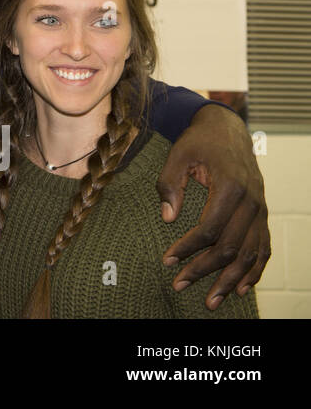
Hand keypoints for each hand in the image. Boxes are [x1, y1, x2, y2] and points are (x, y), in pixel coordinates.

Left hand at [157, 105, 269, 309]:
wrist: (226, 129)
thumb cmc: (198, 142)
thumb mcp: (178, 154)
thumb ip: (170, 184)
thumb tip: (168, 218)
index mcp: (230, 186)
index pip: (210, 229)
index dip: (188, 248)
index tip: (167, 260)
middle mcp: (252, 202)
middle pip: (231, 247)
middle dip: (205, 270)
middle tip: (179, 285)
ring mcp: (260, 210)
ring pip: (250, 253)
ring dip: (231, 279)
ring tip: (212, 301)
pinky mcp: (262, 214)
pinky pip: (263, 247)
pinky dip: (255, 270)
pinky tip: (241, 287)